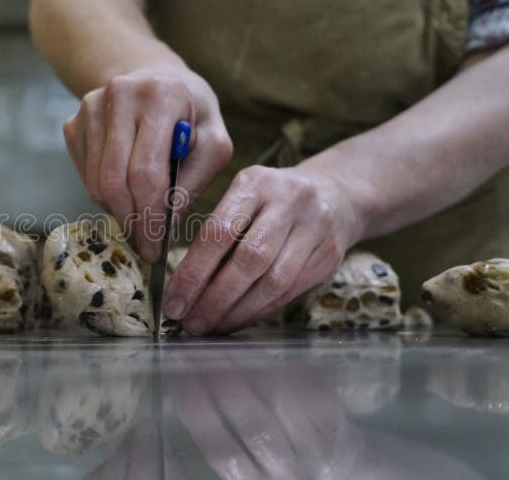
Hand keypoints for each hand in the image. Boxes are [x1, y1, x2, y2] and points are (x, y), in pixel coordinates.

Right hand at [62, 66, 232, 261]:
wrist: (155, 77)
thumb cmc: (191, 114)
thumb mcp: (214, 142)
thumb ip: (194, 183)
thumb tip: (164, 228)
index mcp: (160, 95)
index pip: (146, 171)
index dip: (149, 216)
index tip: (155, 248)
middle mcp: (118, 95)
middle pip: (113, 180)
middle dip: (130, 221)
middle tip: (145, 246)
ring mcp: (90, 107)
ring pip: (95, 182)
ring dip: (118, 210)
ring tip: (141, 215)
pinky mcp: (74, 122)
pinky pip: (84, 174)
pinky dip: (105, 193)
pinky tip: (127, 187)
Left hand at [163, 165, 364, 334]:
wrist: (335, 194)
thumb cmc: (271, 201)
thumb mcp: (242, 197)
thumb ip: (215, 232)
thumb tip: (181, 287)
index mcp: (256, 182)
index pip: (219, 233)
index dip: (193, 273)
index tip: (173, 302)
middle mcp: (289, 201)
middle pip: (249, 260)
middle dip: (214, 299)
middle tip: (189, 323)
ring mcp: (315, 228)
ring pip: (273, 283)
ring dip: (236, 312)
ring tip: (210, 327)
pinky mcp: (329, 256)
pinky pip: (289, 293)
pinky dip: (258, 312)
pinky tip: (237, 321)